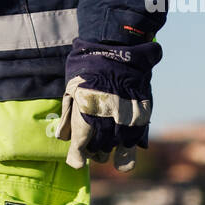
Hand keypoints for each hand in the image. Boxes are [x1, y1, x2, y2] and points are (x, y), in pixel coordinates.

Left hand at [55, 38, 161, 172]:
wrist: (115, 45)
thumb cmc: (88, 65)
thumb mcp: (71, 88)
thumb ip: (68, 115)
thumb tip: (63, 137)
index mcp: (84, 114)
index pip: (80, 148)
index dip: (78, 156)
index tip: (77, 158)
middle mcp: (105, 120)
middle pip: (98, 150)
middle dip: (94, 150)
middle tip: (92, 142)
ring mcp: (125, 118)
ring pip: (116, 148)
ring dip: (110, 148)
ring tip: (106, 139)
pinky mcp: (141, 115)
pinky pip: (134, 141)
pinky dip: (128, 148)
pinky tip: (123, 145)